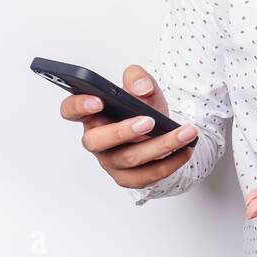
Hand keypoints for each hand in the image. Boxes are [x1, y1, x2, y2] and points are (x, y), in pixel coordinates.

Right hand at [60, 64, 198, 189]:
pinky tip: (186, 149)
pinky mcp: (128, 178)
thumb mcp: (142, 87)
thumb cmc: (142, 109)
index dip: (79, 106)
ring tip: (185, 132)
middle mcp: (96, 140)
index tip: (98, 100)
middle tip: (149, 121)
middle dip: (123, 131)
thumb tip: (141, 88)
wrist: (160, 131)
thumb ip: (138, 78)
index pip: (71, 110)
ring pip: (129, 159)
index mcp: (92, 114)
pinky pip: (146, 176)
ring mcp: (110, 162)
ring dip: (160, 145)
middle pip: (96, 141)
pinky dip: (170, 163)